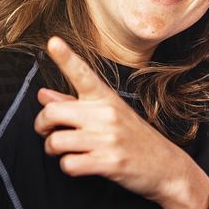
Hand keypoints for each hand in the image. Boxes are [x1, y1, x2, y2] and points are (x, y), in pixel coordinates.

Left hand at [34, 36, 208, 208]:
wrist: (167, 166)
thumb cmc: (133, 137)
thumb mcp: (107, 115)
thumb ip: (72, 104)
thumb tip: (42, 94)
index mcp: (105, 98)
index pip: (82, 73)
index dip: (65, 57)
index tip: (52, 41)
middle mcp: (106, 114)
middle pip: (52, 112)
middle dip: (41, 125)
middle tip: (47, 132)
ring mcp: (108, 138)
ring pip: (56, 141)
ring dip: (52, 149)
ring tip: (63, 151)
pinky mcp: (109, 163)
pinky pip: (69, 164)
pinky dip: (67, 167)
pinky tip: (79, 164)